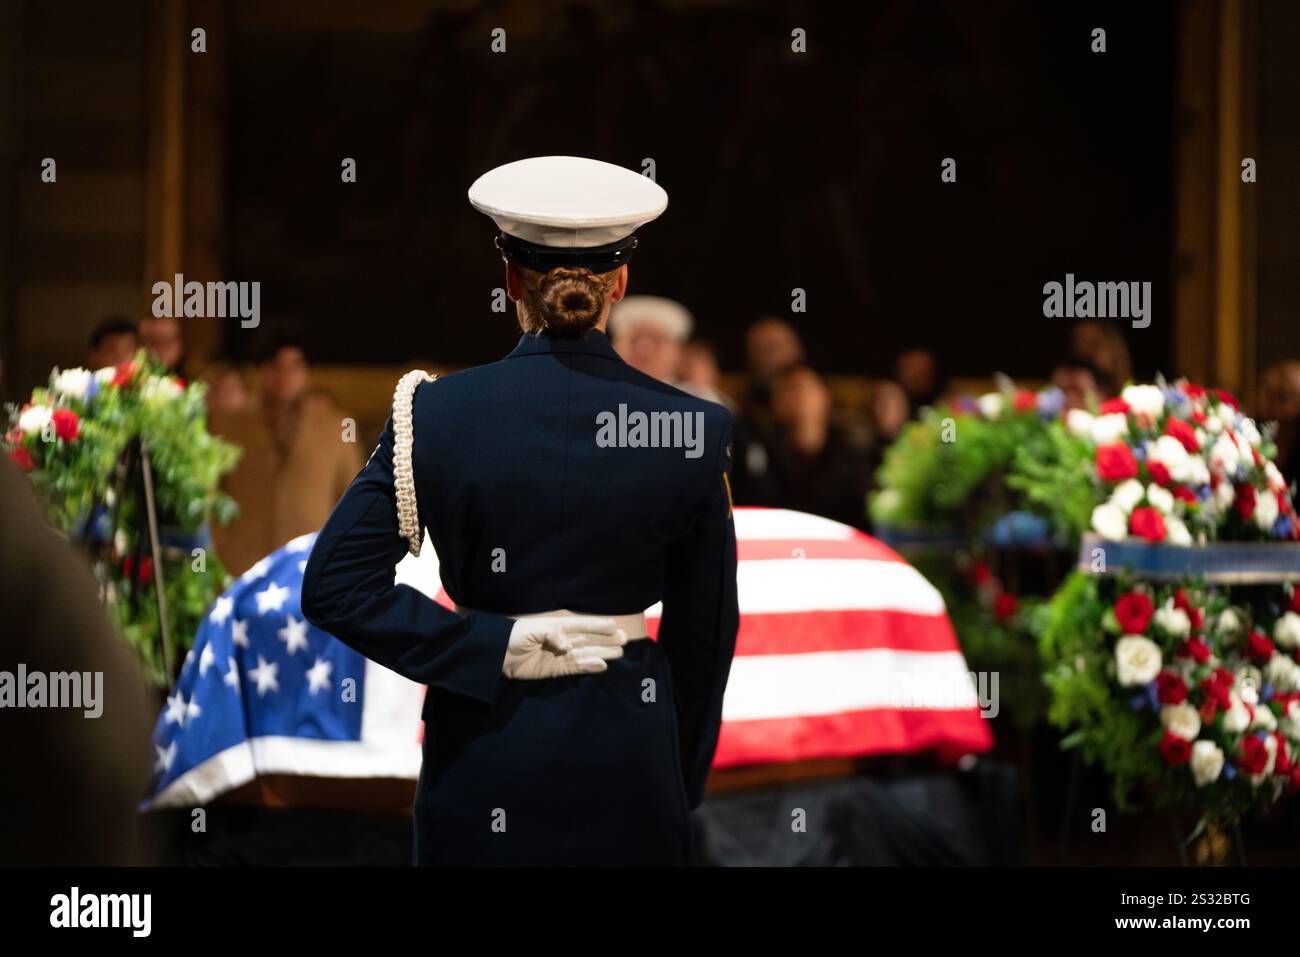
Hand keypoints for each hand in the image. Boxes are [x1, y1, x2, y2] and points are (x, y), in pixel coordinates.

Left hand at [502, 616, 627, 679]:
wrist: (496, 655)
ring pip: (585, 654)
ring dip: (602, 653)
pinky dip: (588, 667)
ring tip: (618, 653)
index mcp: (556, 626)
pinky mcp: (554, 670)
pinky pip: (575, 668)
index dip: (597, 626)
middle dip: (605, 640)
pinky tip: (602, 666)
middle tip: (624, 640)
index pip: (581, 625)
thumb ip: (552, 634)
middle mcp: (562, 640)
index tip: (615, 626)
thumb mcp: (531, 629)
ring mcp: (559, 656)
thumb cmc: (513, 636)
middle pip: (588, 640)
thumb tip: (568, 646)